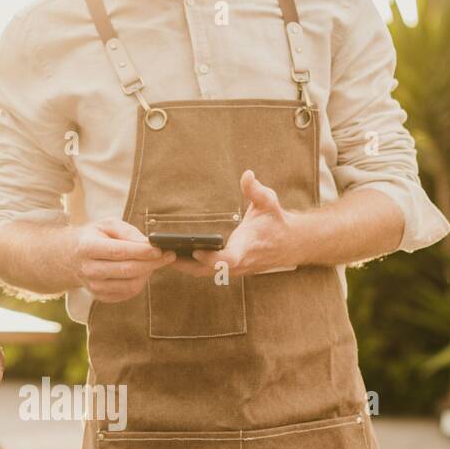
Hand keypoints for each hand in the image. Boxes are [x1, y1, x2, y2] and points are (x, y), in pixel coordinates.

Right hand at [72, 219, 174, 301]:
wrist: (69, 257)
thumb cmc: (93, 237)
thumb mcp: (107, 225)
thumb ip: (128, 232)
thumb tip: (148, 243)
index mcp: (87, 247)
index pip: (120, 251)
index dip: (142, 251)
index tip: (160, 249)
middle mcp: (88, 269)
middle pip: (127, 270)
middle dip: (152, 263)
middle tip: (168, 256)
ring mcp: (93, 286)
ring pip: (130, 285)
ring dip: (148, 274)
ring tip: (154, 263)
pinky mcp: (100, 296)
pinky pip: (127, 293)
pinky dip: (140, 282)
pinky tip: (143, 272)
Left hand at [171, 170, 297, 278]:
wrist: (289, 243)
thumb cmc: (275, 221)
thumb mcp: (268, 202)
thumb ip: (256, 190)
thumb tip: (247, 174)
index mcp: (247, 247)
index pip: (227, 259)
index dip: (211, 258)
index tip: (196, 250)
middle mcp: (239, 263)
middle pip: (207, 271)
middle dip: (184, 264)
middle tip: (162, 253)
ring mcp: (233, 270)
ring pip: (203, 274)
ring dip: (183, 266)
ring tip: (160, 254)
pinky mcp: (229, 270)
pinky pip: (205, 272)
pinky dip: (190, 266)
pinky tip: (173, 256)